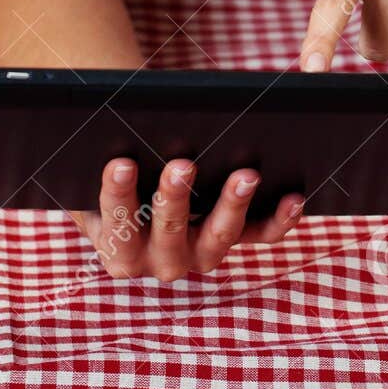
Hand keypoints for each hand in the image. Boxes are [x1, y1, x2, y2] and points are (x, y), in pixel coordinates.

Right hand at [70, 157, 304, 282]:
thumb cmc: (116, 182)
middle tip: (182, 166)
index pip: (116, 222)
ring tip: (245, 176)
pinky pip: (260, 236)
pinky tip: (292, 197)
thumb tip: (102, 127)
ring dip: (232, 206)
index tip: (121, 163)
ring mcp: (200, 253)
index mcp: (119, 249)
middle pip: (168, 232)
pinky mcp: (235, 242)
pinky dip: (279, 220)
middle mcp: (160, 261)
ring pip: (219, 236)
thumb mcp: (95, 180)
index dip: (117, 194)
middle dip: (175, 199)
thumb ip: (100, 164)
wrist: (136, 204)